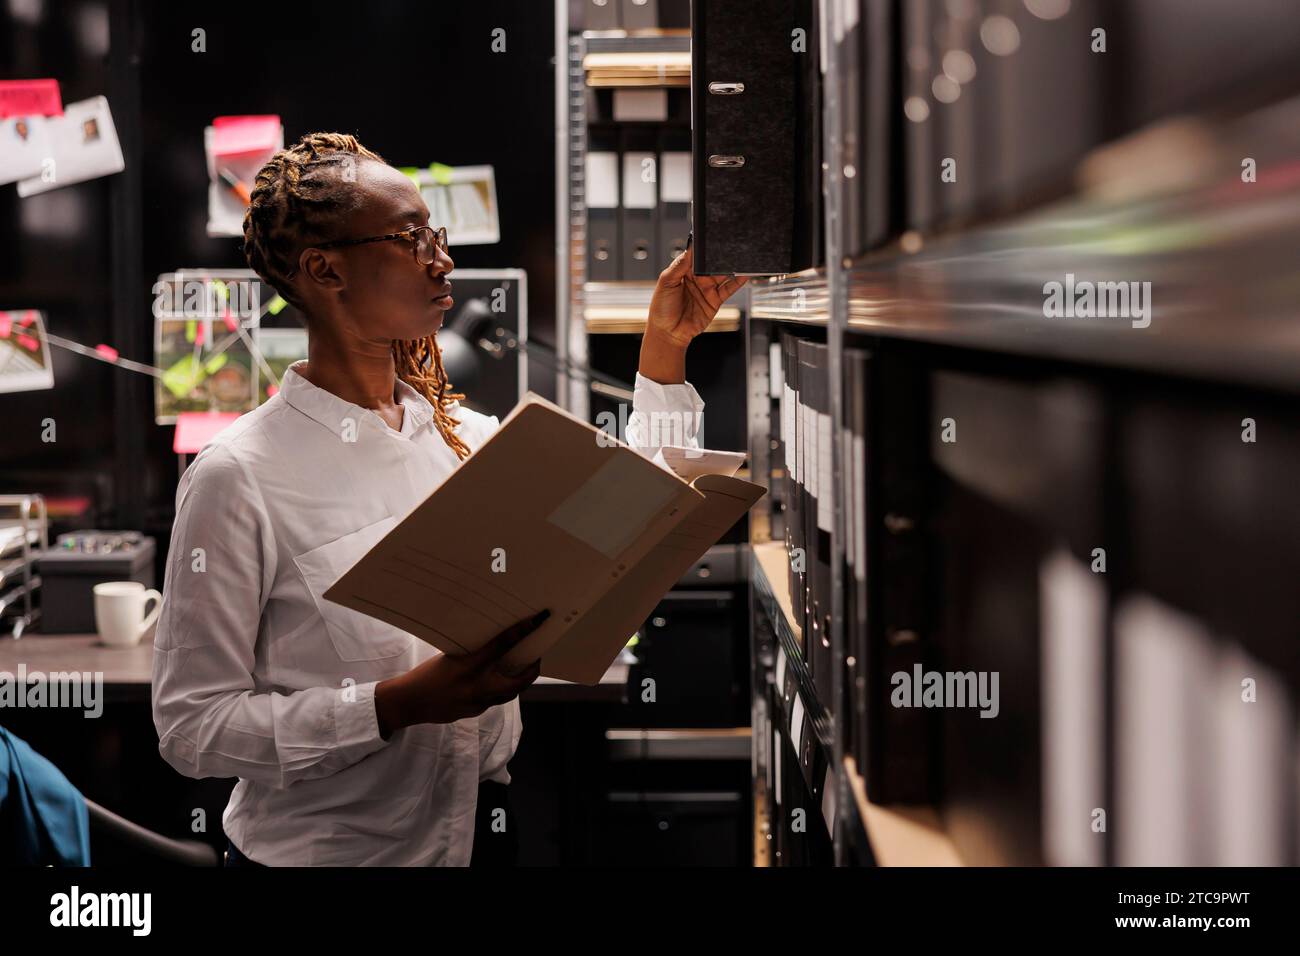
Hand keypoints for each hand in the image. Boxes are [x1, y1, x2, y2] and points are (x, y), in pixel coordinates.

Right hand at [374, 609, 548, 736]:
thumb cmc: (426, 675)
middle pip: (518, 681)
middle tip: (536, 655)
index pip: (500, 646)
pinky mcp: (474, 712)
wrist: (409, 703)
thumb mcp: (449, 656)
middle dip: (532, 669)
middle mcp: (476, 687)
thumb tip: (497, 641)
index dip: (519, 633)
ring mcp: (477, 703)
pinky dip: (501, 689)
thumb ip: (475, 651)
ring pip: (508, 693)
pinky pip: (495, 700)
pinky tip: (498, 680)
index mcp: (468, 666)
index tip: (533, 622)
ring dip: (518, 681)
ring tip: (522, 666)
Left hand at [646, 245, 748, 348]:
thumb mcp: (666, 282)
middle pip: (711, 263)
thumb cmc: (662, 309)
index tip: (710, 241)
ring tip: (739, 258)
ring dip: (730, 267)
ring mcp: (707, 289)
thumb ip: (679, 265)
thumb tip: (690, 249)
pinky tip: (744, 274)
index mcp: (683, 271)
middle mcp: (697, 278)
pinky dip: (738, 282)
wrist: (668, 333)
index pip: (696, 255)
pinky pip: (728, 289)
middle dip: (719, 256)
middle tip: (728, 248)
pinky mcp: (715, 300)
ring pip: (722, 274)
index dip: (703, 248)